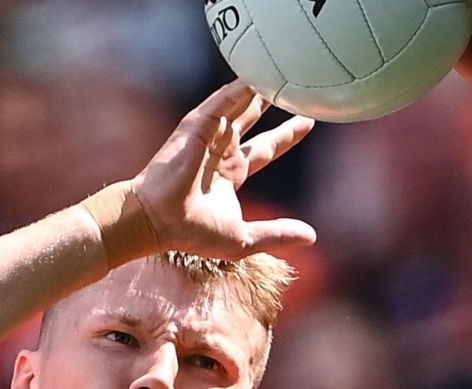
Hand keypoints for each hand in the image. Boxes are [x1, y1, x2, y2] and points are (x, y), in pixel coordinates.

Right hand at [115, 80, 315, 260]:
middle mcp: (221, 151)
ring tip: (280, 68)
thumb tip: (312, 237)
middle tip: (294, 83)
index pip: (265, 148)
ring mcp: (208, 136)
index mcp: (231, 173)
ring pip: (238, 104)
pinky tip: (257, 75)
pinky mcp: (197, 126)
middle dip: (271, 102)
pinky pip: (222, 101)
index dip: (286, 135)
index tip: (307, 122)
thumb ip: (278, 233)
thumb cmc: (193, 233)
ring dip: (258, 88)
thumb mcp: (245, 238)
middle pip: (252, 119)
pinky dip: (238, 87)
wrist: (158, 220)